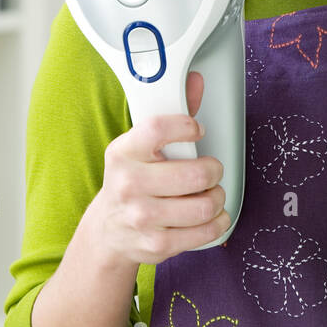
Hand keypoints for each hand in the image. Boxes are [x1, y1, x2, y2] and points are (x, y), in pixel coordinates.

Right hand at [95, 71, 230, 264]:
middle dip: (213, 170)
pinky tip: (211, 215)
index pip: (158, 128)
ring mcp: (142, 218)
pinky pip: (206, 231)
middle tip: (210, 170)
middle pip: (196, 174)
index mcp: (123, 153)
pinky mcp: (157, 245)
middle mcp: (129, 185)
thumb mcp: (140, 146)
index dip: (187, 126)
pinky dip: (218, 221)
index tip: (197, 131)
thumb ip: (172, 116)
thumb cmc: (132, 181)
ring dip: (218, 197)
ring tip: (210, 193)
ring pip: (206, 205)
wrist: (108, 231)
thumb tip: (195, 80)